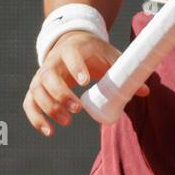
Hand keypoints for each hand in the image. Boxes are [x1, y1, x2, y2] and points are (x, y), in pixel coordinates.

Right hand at [22, 30, 148, 136]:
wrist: (72, 43)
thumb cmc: (94, 52)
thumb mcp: (110, 57)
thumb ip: (123, 72)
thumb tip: (145, 91)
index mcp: (72, 49)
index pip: (71, 55)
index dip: (76, 67)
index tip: (85, 82)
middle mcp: (53, 61)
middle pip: (48, 77)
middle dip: (61, 95)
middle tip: (78, 110)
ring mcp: (41, 75)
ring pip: (37, 91)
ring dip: (49, 108)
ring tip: (67, 122)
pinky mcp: (36, 88)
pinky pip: (29, 103)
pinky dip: (35, 117)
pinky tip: (48, 131)